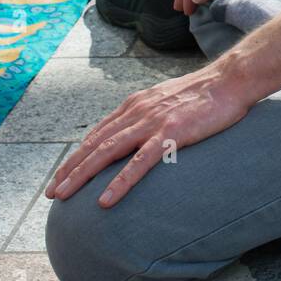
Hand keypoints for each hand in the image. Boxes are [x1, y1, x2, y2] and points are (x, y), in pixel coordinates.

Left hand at [45, 69, 250, 206]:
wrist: (230, 80)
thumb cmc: (205, 93)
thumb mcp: (168, 101)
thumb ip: (150, 116)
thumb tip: (140, 135)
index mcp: (135, 105)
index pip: (97, 134)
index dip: (77, 156)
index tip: (61, 175)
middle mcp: (136, 112)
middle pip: (94, 144)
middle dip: (69, 170)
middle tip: (51, 193)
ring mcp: (152, 123)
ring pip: (107, 152)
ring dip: (81, 176)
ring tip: (64, 197)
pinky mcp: (170, 134)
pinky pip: (139, 163)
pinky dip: (119, 182)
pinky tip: (105, 200)